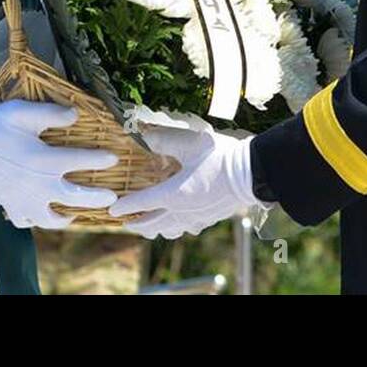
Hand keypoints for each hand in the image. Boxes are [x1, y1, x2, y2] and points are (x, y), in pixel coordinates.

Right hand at [0, 100, 118, 228]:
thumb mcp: (26, 112)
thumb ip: (54, 114)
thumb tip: (76, 114)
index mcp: (47, 161)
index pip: (83, 162)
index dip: (101, 160)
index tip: (114, 158)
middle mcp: (40, 185)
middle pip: (77, 197)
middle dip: (97, 198)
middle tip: (112, 199)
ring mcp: (24, 199)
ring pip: (52, 219)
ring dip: (67, 217)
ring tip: (75, 214)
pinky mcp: (9, 205)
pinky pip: (25, 221)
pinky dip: (34, 220)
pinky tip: (40, 214)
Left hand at [107, 125, 266, 238]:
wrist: (253, 174)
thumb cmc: (221, 157)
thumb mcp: (190, 144)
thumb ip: (165, 141)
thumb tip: (145, 137)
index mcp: (173, 194)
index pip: (143, 203)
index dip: (126, 206)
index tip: (113, 210)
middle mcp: (182, 211)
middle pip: (153, 223)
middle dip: (137, 224)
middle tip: (125, 223)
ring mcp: (197, 217)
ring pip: (169, 230)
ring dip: (156, 229)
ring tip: (148, 226)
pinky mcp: (210, 218)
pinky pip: (187, 228)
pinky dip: (176, 227)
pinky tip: (178, 224)